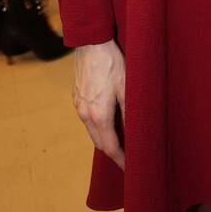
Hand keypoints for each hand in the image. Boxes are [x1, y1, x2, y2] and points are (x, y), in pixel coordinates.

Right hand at [73, 40, 124, 170]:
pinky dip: (97, 125)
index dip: (121, 160)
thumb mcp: (127, 88)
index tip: (130, 169)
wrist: (90, 43)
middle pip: (99, 143)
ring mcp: (78, 105)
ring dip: (104, 137)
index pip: (111, 148)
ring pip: (91, 131)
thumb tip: (134, 133)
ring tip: (120, 137)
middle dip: (113, 151)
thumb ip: (129, 114)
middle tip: (128, 154)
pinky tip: (107, 118)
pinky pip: (86, 118)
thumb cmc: (112, 63)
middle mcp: (85, 114)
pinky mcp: (76, 96)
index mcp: (99, 116)